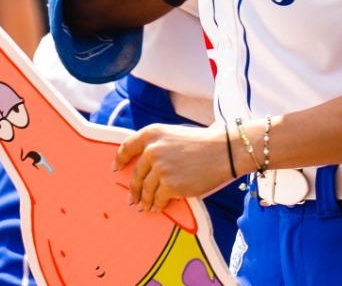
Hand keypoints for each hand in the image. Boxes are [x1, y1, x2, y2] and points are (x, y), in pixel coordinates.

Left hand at [114, 123, 235, 211]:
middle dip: (133, 189)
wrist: (225, 151)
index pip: (127, 146)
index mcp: (152, 133)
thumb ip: (159, 146)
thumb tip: (146, 166)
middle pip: (136, 174)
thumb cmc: (204, 143)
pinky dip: (157, 205)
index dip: (120, 159)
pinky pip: (158, 199)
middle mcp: (152, 150)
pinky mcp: (169, 185)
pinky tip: (157, 208)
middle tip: (132, 199)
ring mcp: (160, 168)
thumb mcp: (175, 135)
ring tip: (144, 207)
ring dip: (144, 200)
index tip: (117, 169)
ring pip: (146, 189)